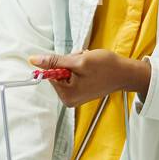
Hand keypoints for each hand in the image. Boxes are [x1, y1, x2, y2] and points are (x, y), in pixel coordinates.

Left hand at [29, 51, 150, 108]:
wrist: (125, 73)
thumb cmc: (106, 67)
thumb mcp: (78, 61)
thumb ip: (54, 61)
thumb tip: (33, 60)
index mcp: (66, 95)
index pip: (50, 73)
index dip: (62, 62)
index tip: (76, 61)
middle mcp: (68, 99)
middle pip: (57, 72)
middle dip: (70, 62)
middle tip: (85, 62)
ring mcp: (74, 96)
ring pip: (65, 71)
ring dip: (75, 63)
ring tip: (89, 65)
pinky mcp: (79, 91)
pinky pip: (72, 75)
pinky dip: (79, 67)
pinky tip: (90, 68)